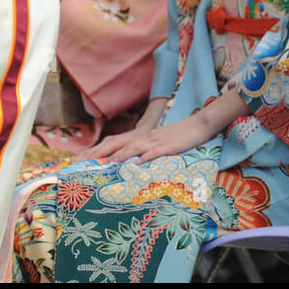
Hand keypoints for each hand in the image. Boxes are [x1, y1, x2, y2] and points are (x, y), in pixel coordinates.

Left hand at [84, 111, 217, 164]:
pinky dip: (144, 157)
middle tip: (91, 164)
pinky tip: (137, 164)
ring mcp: (158, 141)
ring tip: (109, 165)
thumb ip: (149, 149)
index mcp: (145, 137)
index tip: (87, 160)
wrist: (200, 124)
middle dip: (105, 154)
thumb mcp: (163, 141)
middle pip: (122, 144)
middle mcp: (147, 137)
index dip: (102, 151)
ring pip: (135, 148)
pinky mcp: (169, 146)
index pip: (119, 143)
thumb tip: (136, 161)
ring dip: (121, 156)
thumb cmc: (182, 135)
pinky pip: (155, 152)